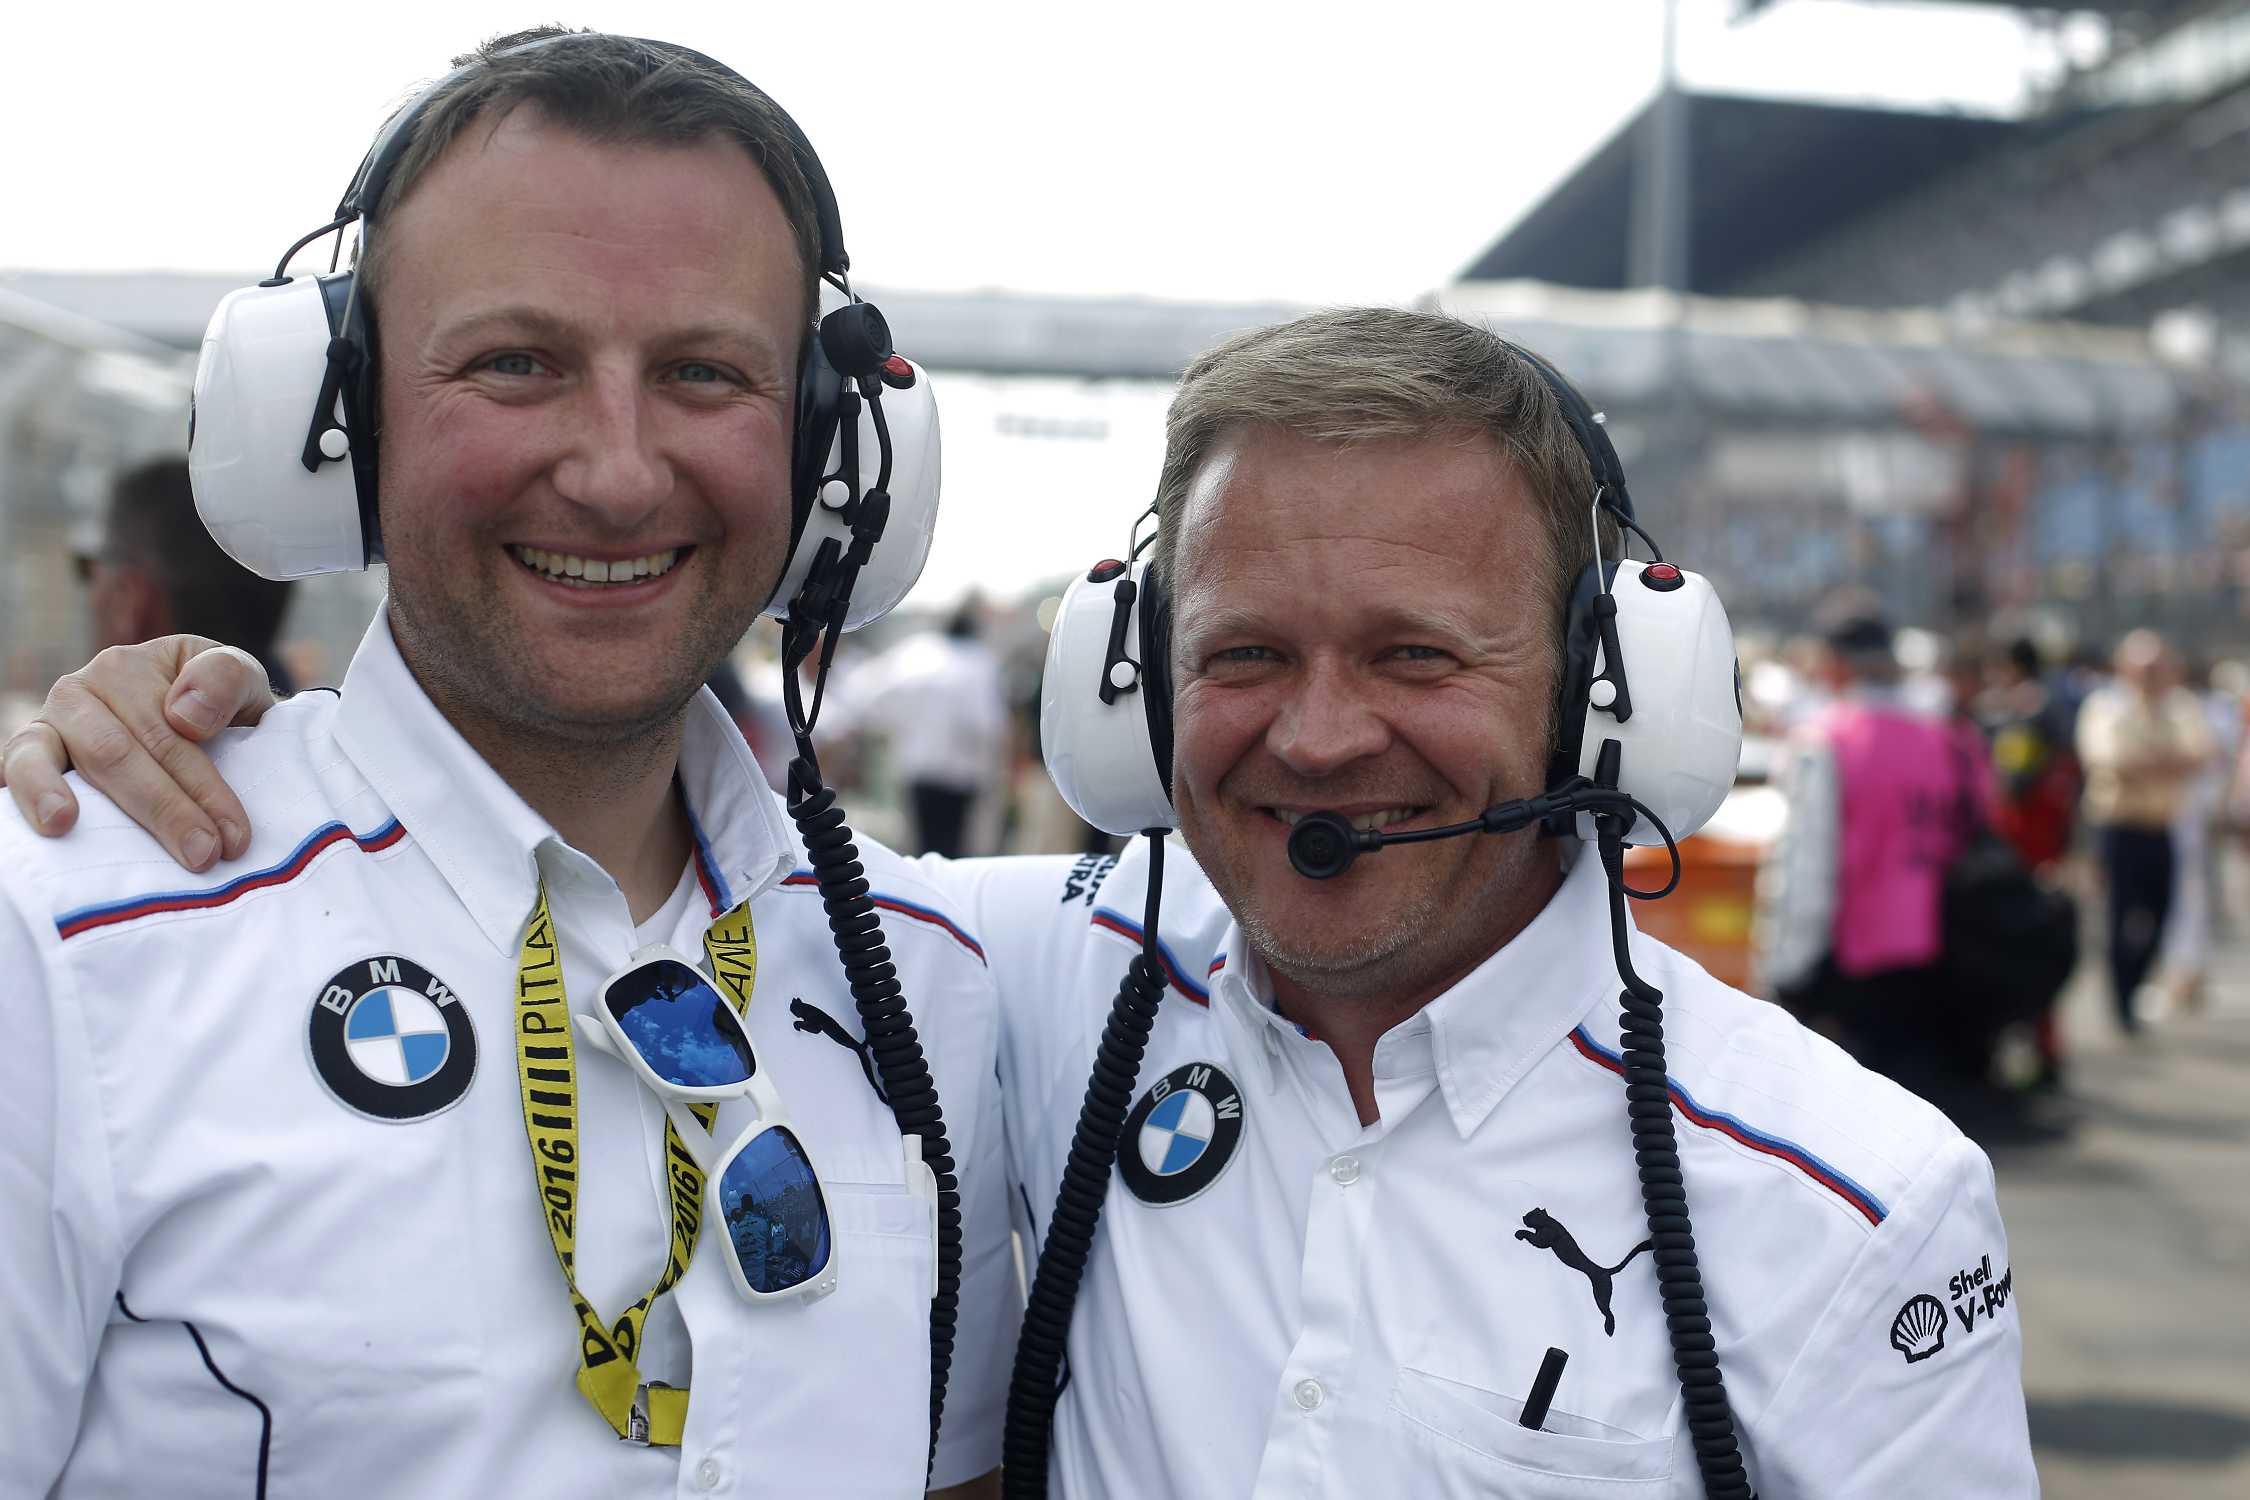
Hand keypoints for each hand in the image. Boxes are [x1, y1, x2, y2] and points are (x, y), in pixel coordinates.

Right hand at [2, 638, 276, 870]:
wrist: (196, 723)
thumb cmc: (218, 707)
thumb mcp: (242, 680)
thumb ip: (226, 677)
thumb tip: (183, 714)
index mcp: (130, 668)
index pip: (167, 733)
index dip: (204, 788)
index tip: (235, 837)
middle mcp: (82, 691)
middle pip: (119, 753)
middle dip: (164, 810)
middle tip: (203, 855)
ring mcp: (50, 725)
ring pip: (65, 760)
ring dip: (89, 805)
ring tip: (88, 835)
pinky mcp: (26, 757)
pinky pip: (18, 768)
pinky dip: (30, 792)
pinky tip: (52, 824)